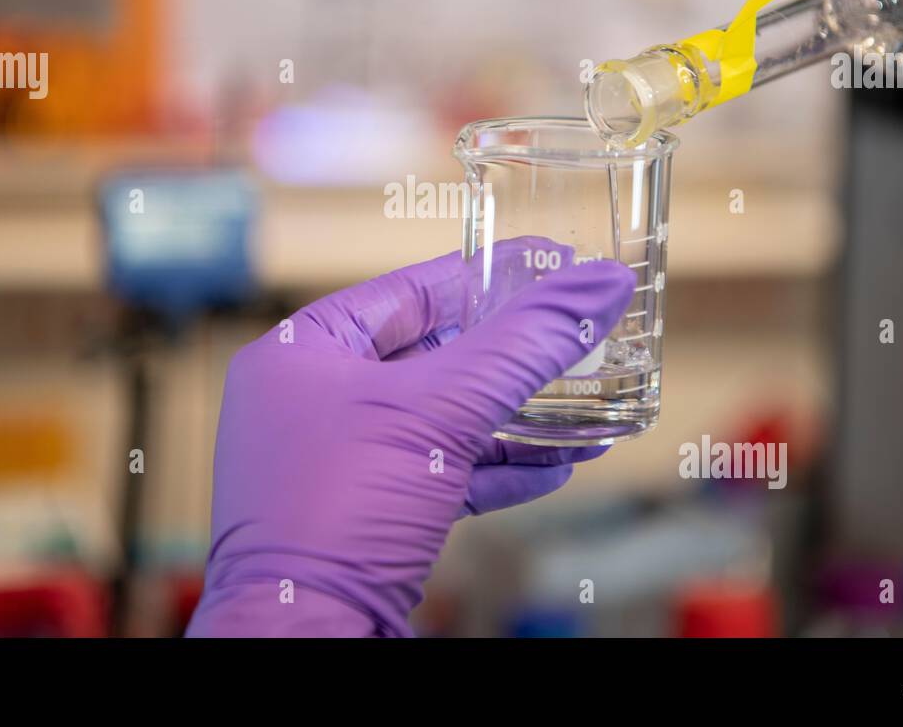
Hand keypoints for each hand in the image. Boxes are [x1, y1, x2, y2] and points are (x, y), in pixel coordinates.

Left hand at [186, 249, 634, 636]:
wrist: (304, 638)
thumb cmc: (337, 512)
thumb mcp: (440, 411)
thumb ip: (524, 344)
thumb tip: (600, 285)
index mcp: (301, 352)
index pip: (409, 291)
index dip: (488, 276)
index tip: (552, 264)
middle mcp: (312, 402)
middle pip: (434, 358)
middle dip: (512, 357)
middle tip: (576, 334)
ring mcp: (339, 464)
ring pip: (445, 423)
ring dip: (518, 419)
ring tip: (586, 405)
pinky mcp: (368, 518)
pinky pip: (443, 477)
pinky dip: (498, 471)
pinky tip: (557, 467)